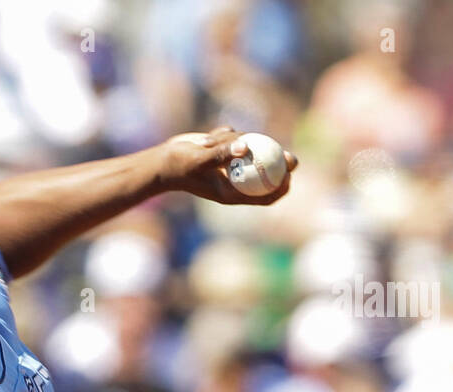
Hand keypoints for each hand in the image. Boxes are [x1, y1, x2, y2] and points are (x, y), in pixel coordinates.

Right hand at [156, 127, 297, 204]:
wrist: (161, 161)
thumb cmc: (178, 166)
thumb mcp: (198, 161)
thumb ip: (221, 154)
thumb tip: (246, 145)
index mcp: (232, 192)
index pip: (264, 196)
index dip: (281, 189)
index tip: (290, 176)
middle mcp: (235, 180)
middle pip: (266, 175)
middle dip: (281, 165)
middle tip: (290, 156)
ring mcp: (231, 165)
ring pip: (250, 149)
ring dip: (237, 141)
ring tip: (209, 142)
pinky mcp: (226, 152)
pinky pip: (236, 138)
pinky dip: (226, 134)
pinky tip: (207, 138)